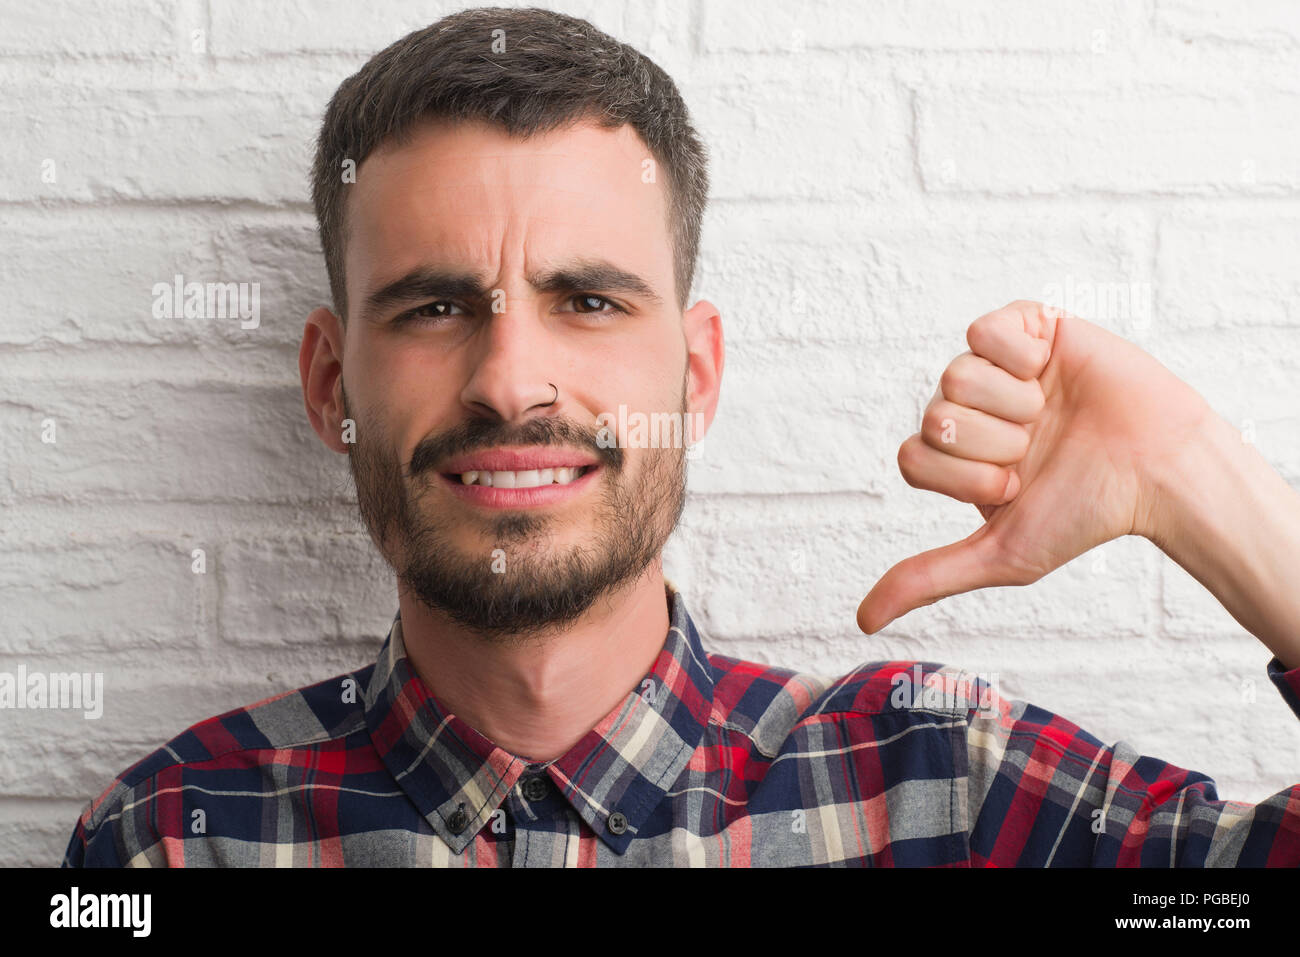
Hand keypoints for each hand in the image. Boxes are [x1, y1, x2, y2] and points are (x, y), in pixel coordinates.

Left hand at [857, 300, 1213, 634]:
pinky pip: (984, 332)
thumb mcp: (1003, 553)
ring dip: (1013, 405)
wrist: (1161, 469)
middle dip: (994, 443)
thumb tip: (863, 621)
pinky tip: (1051, 371)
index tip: (1014, 485)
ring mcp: (996, 368)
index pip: (913, 458)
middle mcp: (969, 411)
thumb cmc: (1087, 512)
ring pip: (955, 375)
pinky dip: (1023, 357)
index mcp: (956, 458)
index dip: (964, 478)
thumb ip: (930, 577)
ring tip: (1050, 413)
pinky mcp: (1026, 327)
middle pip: (934, 418)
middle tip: (1038, 447)